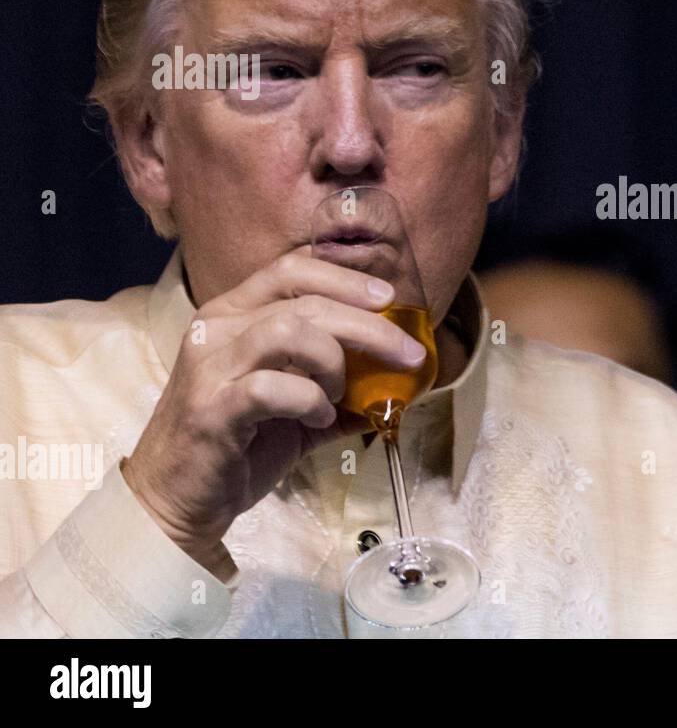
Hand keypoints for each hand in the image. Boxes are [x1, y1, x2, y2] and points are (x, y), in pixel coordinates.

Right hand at [121, 249, 429, 579]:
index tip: (388, 298)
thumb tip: (400, 386)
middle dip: (366, 323)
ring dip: (332, 360)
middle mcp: (216, 329)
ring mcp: (209, 366)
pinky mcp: (210, 409)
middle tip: (407, 351)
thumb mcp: (296, 410)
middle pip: (303, 300)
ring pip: (286, 330)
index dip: (344, 278)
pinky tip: (319, 418)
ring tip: (340, 392)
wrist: (176, 500)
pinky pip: (271, 387)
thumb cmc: (237, 447)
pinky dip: (310, 400)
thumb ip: (341, 391)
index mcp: (233, 315)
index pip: (290, 270)